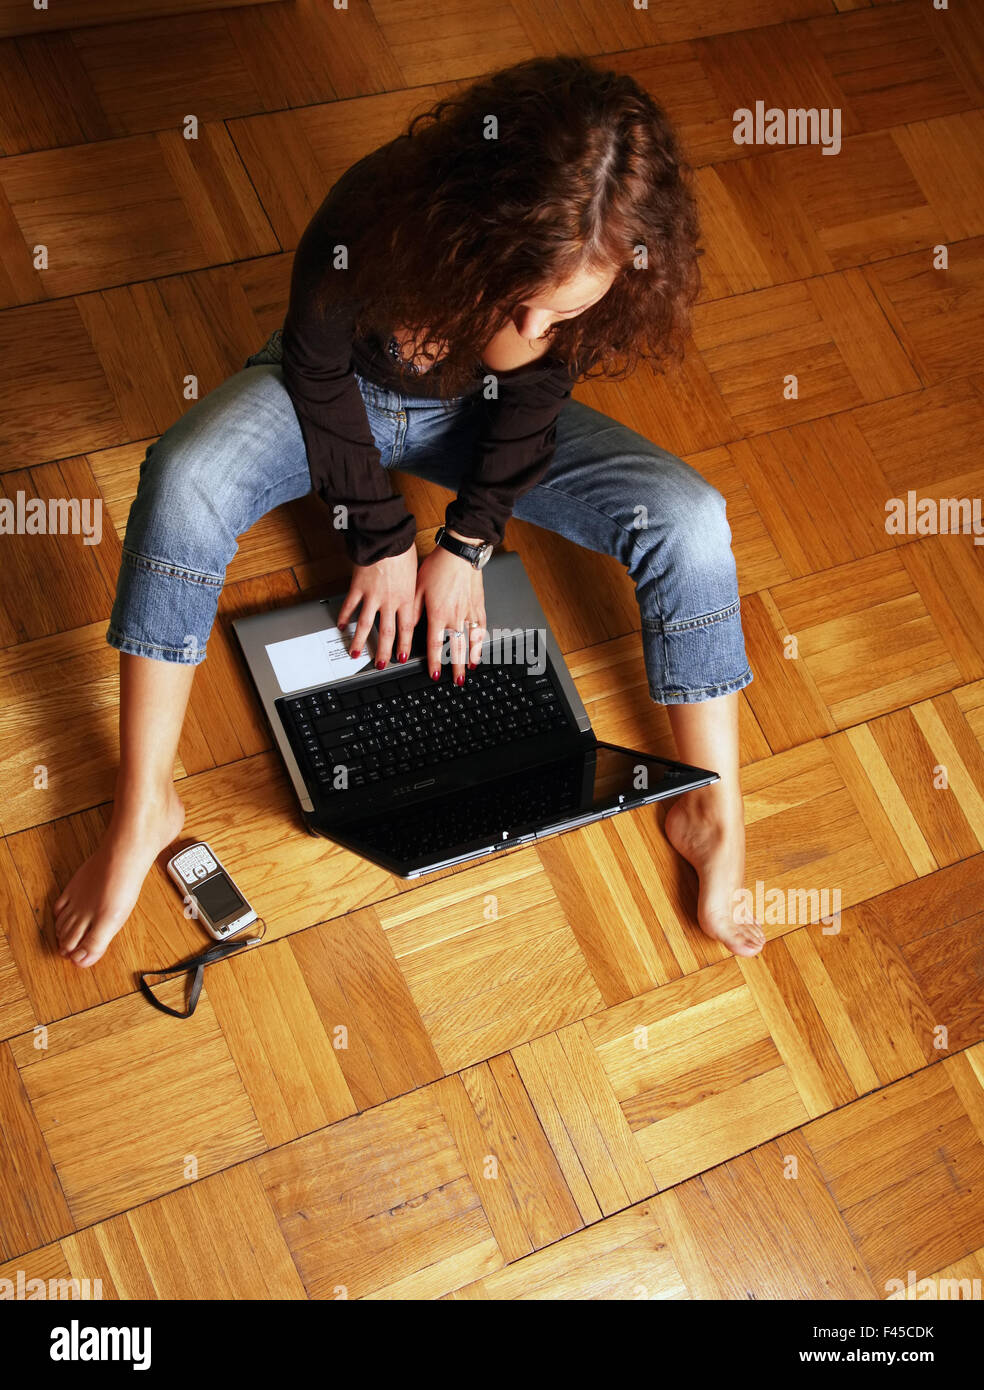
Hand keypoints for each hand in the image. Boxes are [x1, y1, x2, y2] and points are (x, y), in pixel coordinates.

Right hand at [337, 545, 417, 666]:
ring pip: (364, 625)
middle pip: (385, 633)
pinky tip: (340, 625)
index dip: (404, 646)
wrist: (386, 537)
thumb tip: (413, 607)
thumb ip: (412, 594)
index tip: (401, 657)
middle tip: (380, 664)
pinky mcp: (357, 587)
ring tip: (355, 653)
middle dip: (382, 652)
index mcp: (406, 599)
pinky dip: (343, 617)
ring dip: (359, 641)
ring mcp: (372, 596)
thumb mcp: (415, 576)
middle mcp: (389, 601)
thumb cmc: (403, 551)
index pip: (406, 629)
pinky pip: (349, 606)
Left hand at [415, 542, 486, 682]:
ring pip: (470, 641)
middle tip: (457, 682)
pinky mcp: (479, 606)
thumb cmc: (438, 566)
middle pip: (456, 649)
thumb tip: (407, 629)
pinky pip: (481, 628)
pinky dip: (481, 641)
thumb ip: (413, 612)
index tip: (435, 674)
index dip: (436, 662)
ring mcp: (469, 613)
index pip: (436, 645)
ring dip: (470, 659)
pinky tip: (480, 649)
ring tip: (470, 671)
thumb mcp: (417, 588)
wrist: (460, 553)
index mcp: (438, 614)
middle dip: (456, 668)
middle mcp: (455, 617)